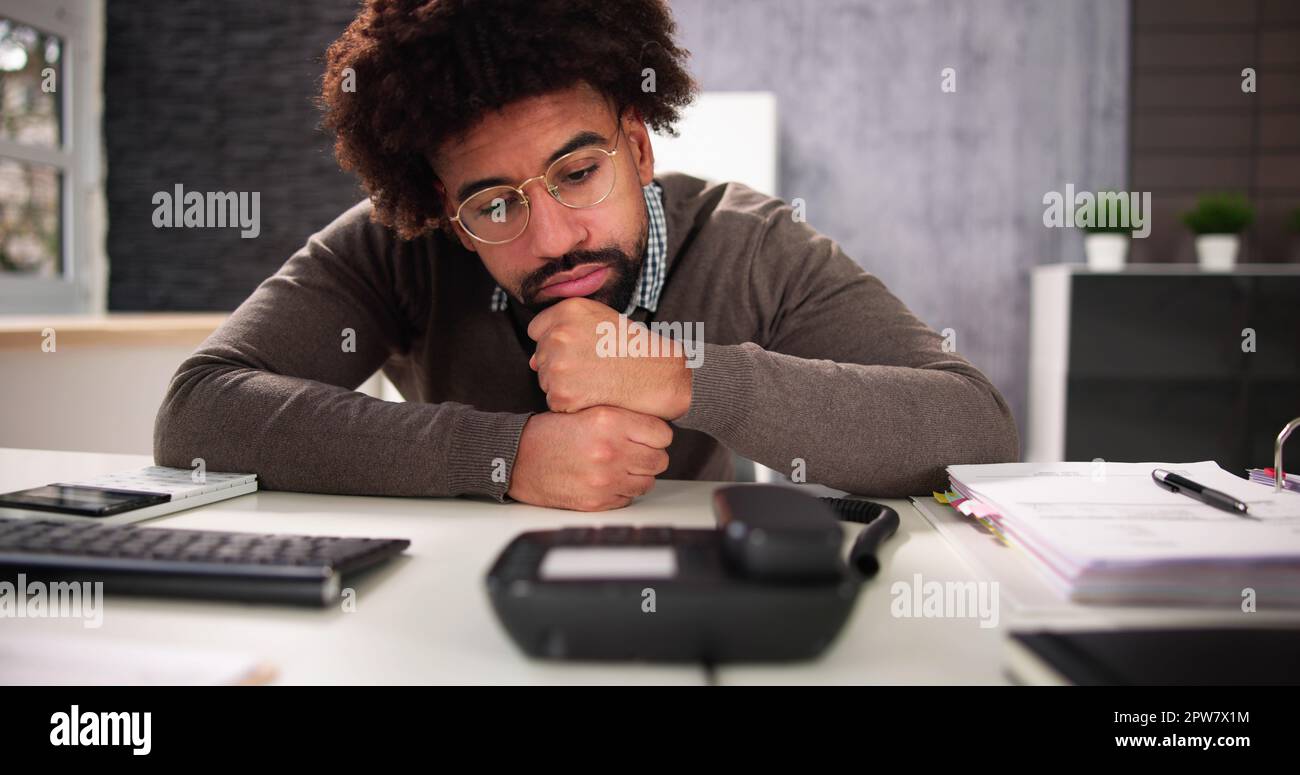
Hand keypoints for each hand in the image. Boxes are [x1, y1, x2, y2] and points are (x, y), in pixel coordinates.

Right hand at [507, 406, 672, 510]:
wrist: (518, 459)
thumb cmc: (550, 434)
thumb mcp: (587, 410)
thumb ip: (623, 417)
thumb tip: (656, 430)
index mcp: (609, 421)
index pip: (663, 434)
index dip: (656, 435)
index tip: (649, 437)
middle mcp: (610, 451)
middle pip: (660, 460)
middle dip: (650, 456)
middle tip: (635, 453)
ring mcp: (604, 479)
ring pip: (648, 483)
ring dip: (638, 476)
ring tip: (620, 467)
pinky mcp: (596, 502)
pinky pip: (628, 499)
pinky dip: (621, 492)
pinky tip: (606, 480)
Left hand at [526, 297, 691, 419]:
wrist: (659, 376)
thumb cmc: (634, 348)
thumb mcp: (601, 318)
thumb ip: (565, 327)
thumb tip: (532, 359)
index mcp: (568, 311)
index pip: (537, 329)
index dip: (554, 341)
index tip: (576, 350)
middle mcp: (559, 335)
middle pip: (539, 356)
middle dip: (559, 365)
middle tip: (591, 368)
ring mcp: (558, 366)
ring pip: (545, 381)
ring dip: (564, 385)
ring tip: (595, 381)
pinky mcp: (562, 394)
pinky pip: (555, 403)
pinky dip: (571, 405)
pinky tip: (594, 395)